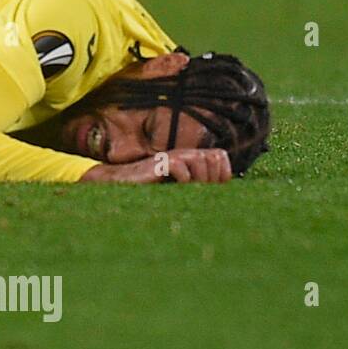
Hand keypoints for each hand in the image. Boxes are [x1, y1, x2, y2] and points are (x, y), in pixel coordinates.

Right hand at [79, 148, 233, 183]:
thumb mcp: (181, 187)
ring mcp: (172, 156)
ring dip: (197, 180)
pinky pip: (181, 169)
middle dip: (211, 178)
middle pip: (212, 159)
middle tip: (198, 192)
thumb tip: (220, 194)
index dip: (222, 173)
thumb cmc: (154, 189)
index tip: (212, 189)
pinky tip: (174, 188)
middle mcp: (184, 153)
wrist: (125, 183)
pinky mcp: (160, 162)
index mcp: (192, 158)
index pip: (219, 157)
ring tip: (187, 191)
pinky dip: (182, 181)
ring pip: (200, 161)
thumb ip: (199, 184)